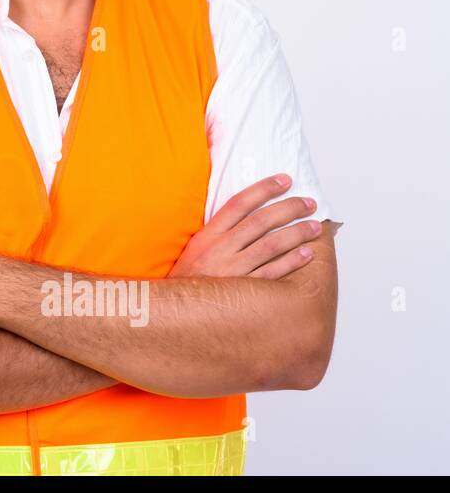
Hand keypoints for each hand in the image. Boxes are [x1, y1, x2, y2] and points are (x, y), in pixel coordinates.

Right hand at [168, 174, 321, 279]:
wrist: (177, 311)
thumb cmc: (188, 279)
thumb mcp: (195, 250)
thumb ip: (217, 233)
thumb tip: (247, 213)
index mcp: (207, 236)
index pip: (239, 204)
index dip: (263, 189)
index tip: (284, 180)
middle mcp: (220, 250)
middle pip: (260, 221)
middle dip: (288, 208)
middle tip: (309, 203)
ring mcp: (232, 271)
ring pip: (271, 245)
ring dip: (297, 233)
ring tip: (316, 227)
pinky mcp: (242, 292)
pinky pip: (272, 273)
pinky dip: (292, 262)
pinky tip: (307, 254)